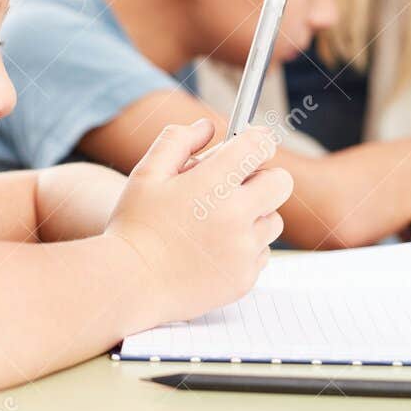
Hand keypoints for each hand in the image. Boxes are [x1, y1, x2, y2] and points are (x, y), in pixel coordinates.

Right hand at [105, 119, 290, 323]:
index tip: (249, 146)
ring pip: (273, 220)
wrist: (129, 284)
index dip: (256, 140)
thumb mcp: (147, 172)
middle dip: (262, 178)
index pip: (260, 146)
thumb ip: (178, 140)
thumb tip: (208, 126)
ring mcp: (243, 250)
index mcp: (212, 184)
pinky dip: (245, 248)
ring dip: (254, 216)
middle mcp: (236, 216)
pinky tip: (213, 249)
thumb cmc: (135, 226)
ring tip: (218, 223)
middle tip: (235, 186)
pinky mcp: (245, 278)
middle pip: (281, 182)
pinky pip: (262, 253)